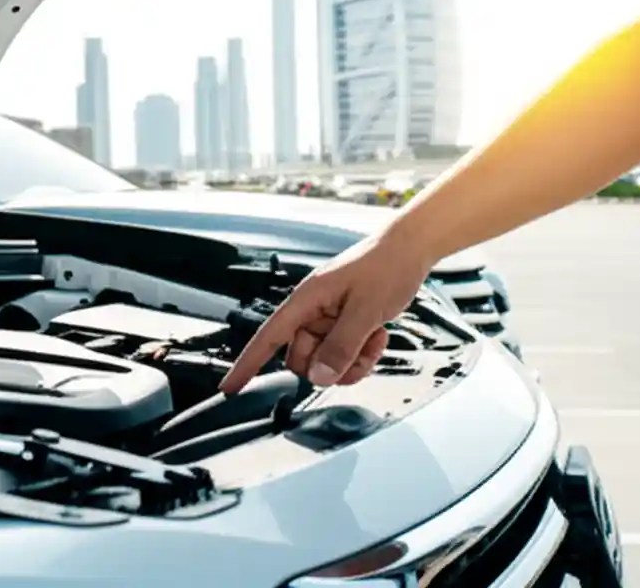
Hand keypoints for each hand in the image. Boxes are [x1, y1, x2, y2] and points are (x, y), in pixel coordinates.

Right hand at [219, 231, 433, 393]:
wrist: (410, 250)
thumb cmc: (385, 268)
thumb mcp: (365, 310)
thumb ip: (341, 346)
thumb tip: (319, 378)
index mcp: (305, 301)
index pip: (268, 338)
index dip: (247, 365)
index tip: (230, 388)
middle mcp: (311, 312)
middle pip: (302, 360)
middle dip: (330, 367)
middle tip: (359, 352)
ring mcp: (328, 320)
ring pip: (325, 363)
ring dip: (351, 361)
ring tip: (374, 339)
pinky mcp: (344, 325)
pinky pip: (343, 356)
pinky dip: (362, 354)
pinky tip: (378, 335)